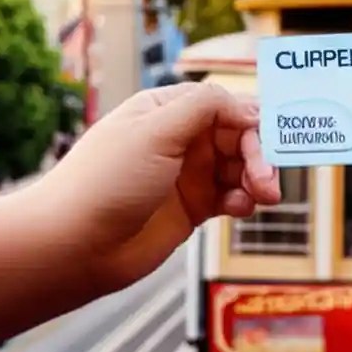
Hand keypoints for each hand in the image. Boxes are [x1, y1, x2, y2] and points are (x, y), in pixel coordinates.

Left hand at [38, 82, 281, 291]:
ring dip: (257, 179)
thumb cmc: (103, 183)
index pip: (225, 104)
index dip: (253, 120)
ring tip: (261, 198)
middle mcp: (179, 139)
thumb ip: (204, 108)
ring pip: (240, 168)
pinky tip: (239, 210)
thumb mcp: (155, 131)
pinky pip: (231, 197)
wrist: (73, 246)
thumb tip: (247, 105)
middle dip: (260, 155)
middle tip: (267, 181)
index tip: (277, 139)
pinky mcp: (191, 208)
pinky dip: (243, 201)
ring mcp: (185, 175)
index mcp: (166, 110)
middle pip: (238, 137)